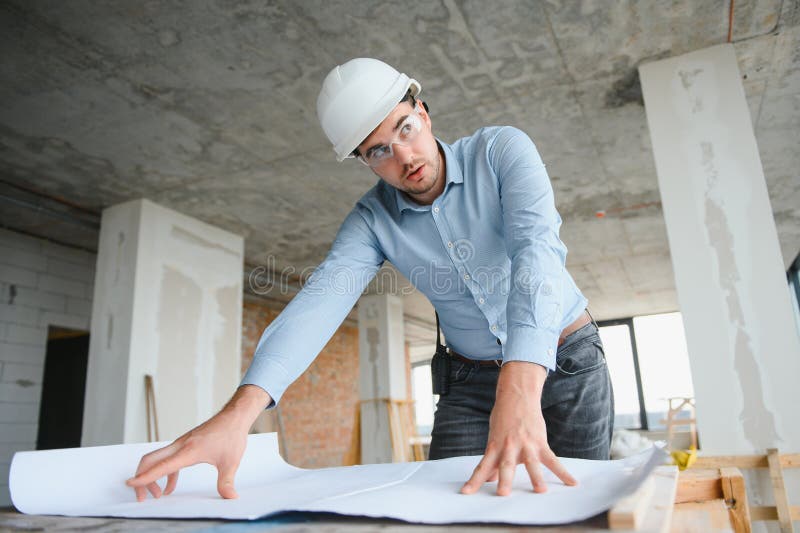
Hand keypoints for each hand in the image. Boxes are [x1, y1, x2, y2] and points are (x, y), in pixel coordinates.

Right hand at [126, 385, 270, 500]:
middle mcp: (180, 446)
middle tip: (142, 498)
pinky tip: (169, 486)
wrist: (234, 416)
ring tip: (157, 495)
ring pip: (156, 459)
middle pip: (150, 461)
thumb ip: (226, 482)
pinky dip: (164, 473)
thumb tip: (230, 497)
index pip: (161, 467)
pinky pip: (167, 459)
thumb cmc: (231, 435)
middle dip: (141, 479)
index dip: (144, 478)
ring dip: (151, 476)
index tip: (130, 485)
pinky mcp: (185, 444)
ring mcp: (181, 444)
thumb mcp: (231, 462)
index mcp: (188, 451)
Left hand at [460, 362, 576, 495]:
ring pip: (531, 463)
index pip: (482, 467)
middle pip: (506, 465)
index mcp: (494, 447)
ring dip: (536, 477)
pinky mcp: (540, 442)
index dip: (474, 481)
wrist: (517, 395)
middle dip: (504, 479)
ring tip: (540, 490)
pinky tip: (572, 483)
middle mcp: (509, 447)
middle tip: (503, 493)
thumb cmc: (503, 418)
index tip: (465, 493)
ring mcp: (526, 444)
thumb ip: (492, 460)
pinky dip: (563, 472)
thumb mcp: (494, 438)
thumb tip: (488, 478)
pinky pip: (552, 460)